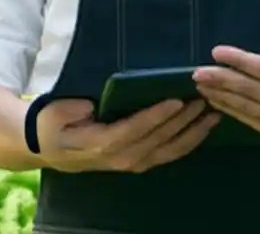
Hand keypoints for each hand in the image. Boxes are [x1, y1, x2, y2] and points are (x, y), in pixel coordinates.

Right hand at [35, 97, 220, 173]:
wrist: (46, 148)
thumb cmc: (51, 124)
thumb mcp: (55, 113)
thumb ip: (73, 109)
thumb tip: (93, 105)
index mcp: (101, 144)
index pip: (134, 129)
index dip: (156, 116)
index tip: (176, 100)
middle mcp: (121, 158)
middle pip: (159, 139)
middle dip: (184, 119)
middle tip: (204, 96)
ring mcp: (132, 163)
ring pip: (169, 150)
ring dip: (193, 132)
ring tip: (213, 112)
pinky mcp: (138, 162)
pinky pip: (168, 154)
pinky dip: (188, 142)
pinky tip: (203, 128)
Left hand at [192, 36, 259, 143]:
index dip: (240, 61)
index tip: (217, 52)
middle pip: (251, 90)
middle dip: (221, 79)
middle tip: (198, 72)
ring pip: (247, 107)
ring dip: (220, 95)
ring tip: (201, 85)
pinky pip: (250, 121)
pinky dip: (230, 110)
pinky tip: (215, 99)